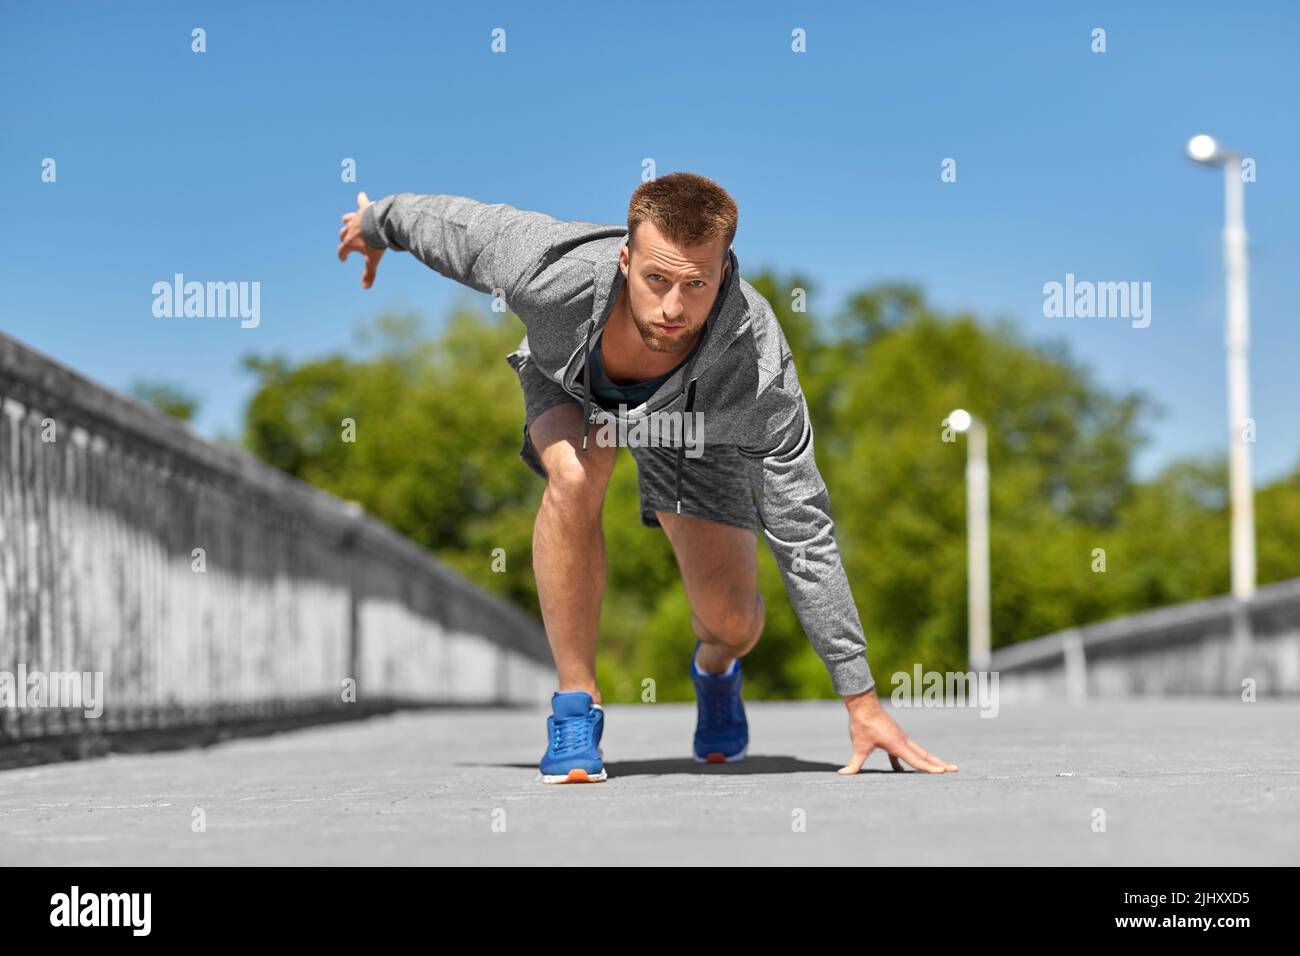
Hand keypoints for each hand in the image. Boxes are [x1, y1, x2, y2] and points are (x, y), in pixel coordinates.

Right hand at [337, 191, 384, 288]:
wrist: (382, 224)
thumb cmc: (377, 242)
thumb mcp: (373, 259)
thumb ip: (369, 273)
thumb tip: (365, 288)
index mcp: (350, 242)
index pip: (342, 251)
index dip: (342, 256)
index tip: (343, 259)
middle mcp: (350, 228)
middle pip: (343, 234)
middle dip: (344, 238)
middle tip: (346, 242)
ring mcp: (357, 217)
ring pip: (347, 218)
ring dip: (347, 221)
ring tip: (347, 221)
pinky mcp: (365, 208)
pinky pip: (362, 202)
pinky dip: (362, 199)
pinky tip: (362, 196)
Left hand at [839, 687, 957, 774]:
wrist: (863, 703)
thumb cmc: (862, 724)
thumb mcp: (859, 746)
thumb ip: (853, 764)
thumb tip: (842, 775)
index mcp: (897, 744)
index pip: (916, 760)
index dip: (929, 768)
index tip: (943, 773)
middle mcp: (903, 740)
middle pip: (925, 755)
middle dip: (939, 764)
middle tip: (955, 770)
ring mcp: (900, 737)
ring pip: (919, 751)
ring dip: (930, 760)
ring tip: (943, 768)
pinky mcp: (895, 736)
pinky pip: (906, 750)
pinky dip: (909, 759)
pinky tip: (901, 770)